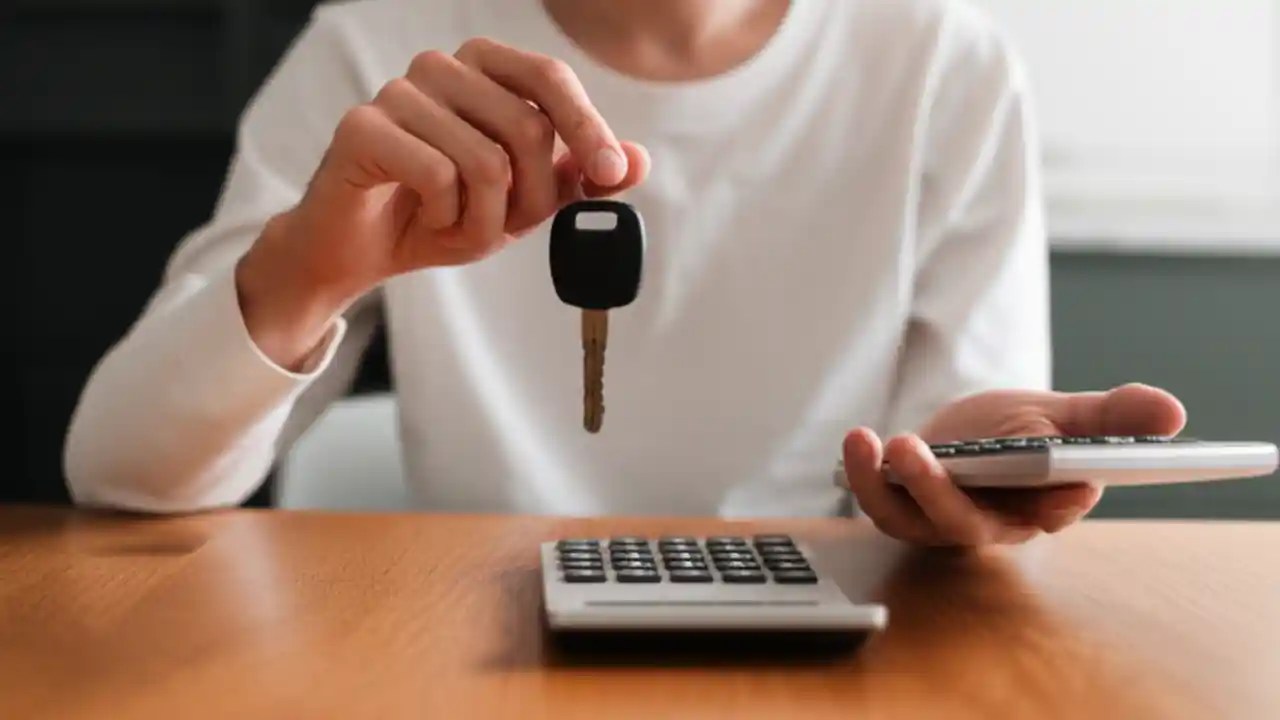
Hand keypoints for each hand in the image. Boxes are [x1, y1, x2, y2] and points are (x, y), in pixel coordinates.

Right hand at [237, 38, 649, 368]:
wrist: (362, 251)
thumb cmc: (442, 213)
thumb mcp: (524, 202)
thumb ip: (578, 178)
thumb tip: (638, 161)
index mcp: (483, 69)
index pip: (550, 79)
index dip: (588, 127)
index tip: (612, 173)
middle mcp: (440, 67)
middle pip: (527, 128)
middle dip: (531, 199)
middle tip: (506, 227)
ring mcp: (398, 92)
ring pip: (486, 161)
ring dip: (484, 218)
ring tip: (458, 225)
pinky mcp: (362, 127)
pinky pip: (438, 175)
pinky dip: (445, 217)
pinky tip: (425, 218)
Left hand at [842, 383, 1187, 545]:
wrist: (972, 433)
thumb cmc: (1022, 432)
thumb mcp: (1069, 414)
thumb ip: (1115, 415)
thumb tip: (1170, 412)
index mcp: (1042, 507)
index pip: (1051, 512)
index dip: (1054, 503)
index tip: (1058, 481)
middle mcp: (988, 523)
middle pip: (968, 522)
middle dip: (940, 492)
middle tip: (914, 451)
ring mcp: (939, 520)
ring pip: (912, 518)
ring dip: (889, 484)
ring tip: (880, 442)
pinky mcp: (901, 508)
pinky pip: (880, 500)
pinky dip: (865, 473)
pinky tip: (860, 438)